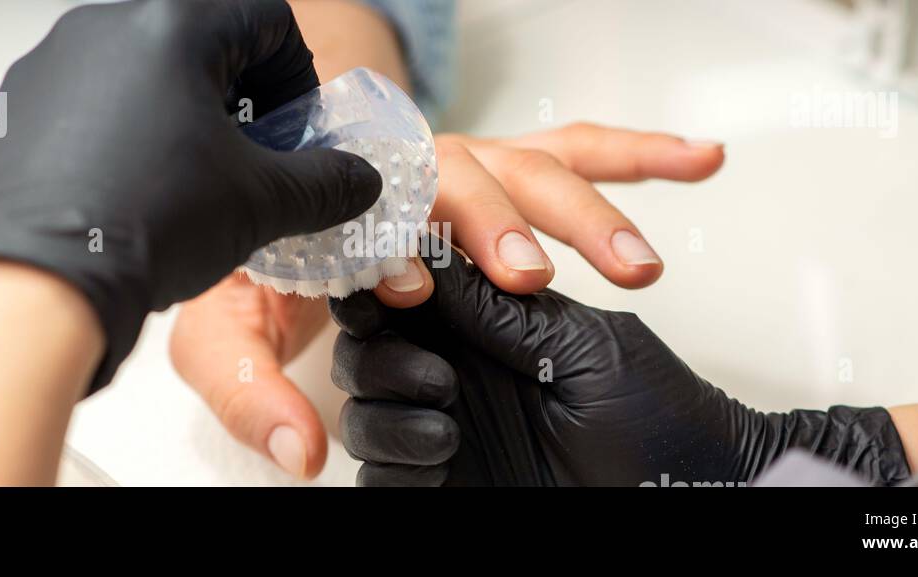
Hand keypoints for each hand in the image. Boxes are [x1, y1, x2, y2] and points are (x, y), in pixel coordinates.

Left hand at [0, 0, 380, 393]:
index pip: (265, 18)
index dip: (297, 74)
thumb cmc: (144, 225)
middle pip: (198, 42)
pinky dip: (122, 140)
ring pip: (138, 75)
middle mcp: (102, 29)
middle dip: (238, 100)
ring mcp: (48, 68)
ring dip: (179, 120)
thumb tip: (358, 181)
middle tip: (250, 162)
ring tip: (188, 191)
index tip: (294, 130)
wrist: (29, 285)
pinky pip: (86, 108)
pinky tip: (128, 202)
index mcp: (172, 26)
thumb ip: (324, 184)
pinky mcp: (12, 111)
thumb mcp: (261, 204)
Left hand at [170, 124, 726, 477]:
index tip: (406, 288)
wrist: (277, 213)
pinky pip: (582, 150)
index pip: (371, 212)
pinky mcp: (509, 171)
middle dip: (498, 225)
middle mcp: (411, 173)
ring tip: (630, 263)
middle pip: (466, 177)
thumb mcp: (222, 332)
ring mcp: (468, 168)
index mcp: (342, 201)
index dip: (391, 246)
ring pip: (537, 164)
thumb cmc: (256, 271)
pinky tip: (695, 162)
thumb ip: (253, 390)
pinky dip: (640, 154)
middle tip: (527, 276)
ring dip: (586, 211)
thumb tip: (302, 452)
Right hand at [328, 252, 912, 485]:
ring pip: (362, 404)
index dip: (389, 274)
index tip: (393, 277)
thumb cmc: (662, 422)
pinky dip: (396, 457)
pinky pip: (377, 469)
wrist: (688, 503)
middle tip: (426, 352)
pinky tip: (443, 450)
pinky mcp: (433, 480)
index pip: (414, 284)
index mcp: (494, 321)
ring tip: (444, 407)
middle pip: (370, 341)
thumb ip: (500, 307)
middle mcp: (460, 366)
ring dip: (387, 401)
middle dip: (380, 341)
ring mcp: (441, 424)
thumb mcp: (582, 346)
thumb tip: (430, 256)